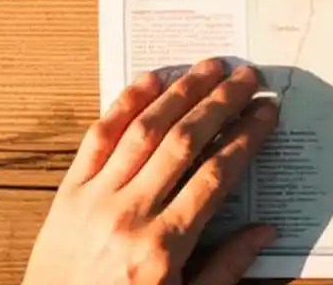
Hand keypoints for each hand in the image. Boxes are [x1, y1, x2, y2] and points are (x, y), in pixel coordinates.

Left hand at [22, 58, 279, 284]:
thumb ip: (226, 268)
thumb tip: (265, 231)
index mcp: (162, 249)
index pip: (216, 176)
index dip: (246, 138)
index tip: (266, 114)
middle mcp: (129, 217)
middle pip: (184, 142)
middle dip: (221, 103)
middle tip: (247, 77)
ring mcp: (94, 201)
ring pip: (144, 130)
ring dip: (180, 92)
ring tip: (208, 68)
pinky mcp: (66, 195)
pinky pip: (97, 139)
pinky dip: (124, 105)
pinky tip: (149, 81)